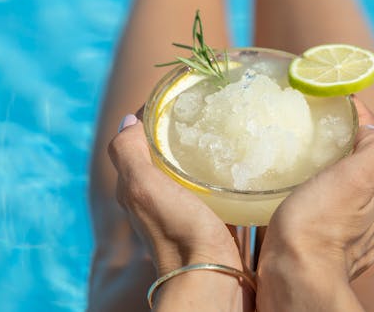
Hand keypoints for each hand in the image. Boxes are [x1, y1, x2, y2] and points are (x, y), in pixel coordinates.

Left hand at [109, 114, 247, 308]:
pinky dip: (228, 172)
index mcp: (139, 189)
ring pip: (197, 171)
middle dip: (186, 128)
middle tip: (210, 104)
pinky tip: (246, 161)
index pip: (143, 140)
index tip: (180, 92)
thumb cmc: (177, 233)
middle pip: (171, 154)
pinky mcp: (217, 222)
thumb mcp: (143, 187)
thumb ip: (129, 154)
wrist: (212, 281)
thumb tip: (127, 119)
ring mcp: (190, 211)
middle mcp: (161, 199)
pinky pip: (221, 190)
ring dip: (209, 150)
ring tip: (232, 125)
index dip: (156, 114)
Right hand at [257, 99, 373, 309]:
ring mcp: (353, 234)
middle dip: (341, 145)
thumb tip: (373, 127)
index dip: (355, 117)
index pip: (373, 139)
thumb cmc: (320, 223)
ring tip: (299, 160)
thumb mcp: (355, 176)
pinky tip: (299, 198)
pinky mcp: (330, 249)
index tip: (329, 101)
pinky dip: (317, 201)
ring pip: (344, 191)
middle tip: (309, 128)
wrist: (295, 277)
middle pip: (360, 164)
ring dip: (327, 174)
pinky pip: (327, 215)